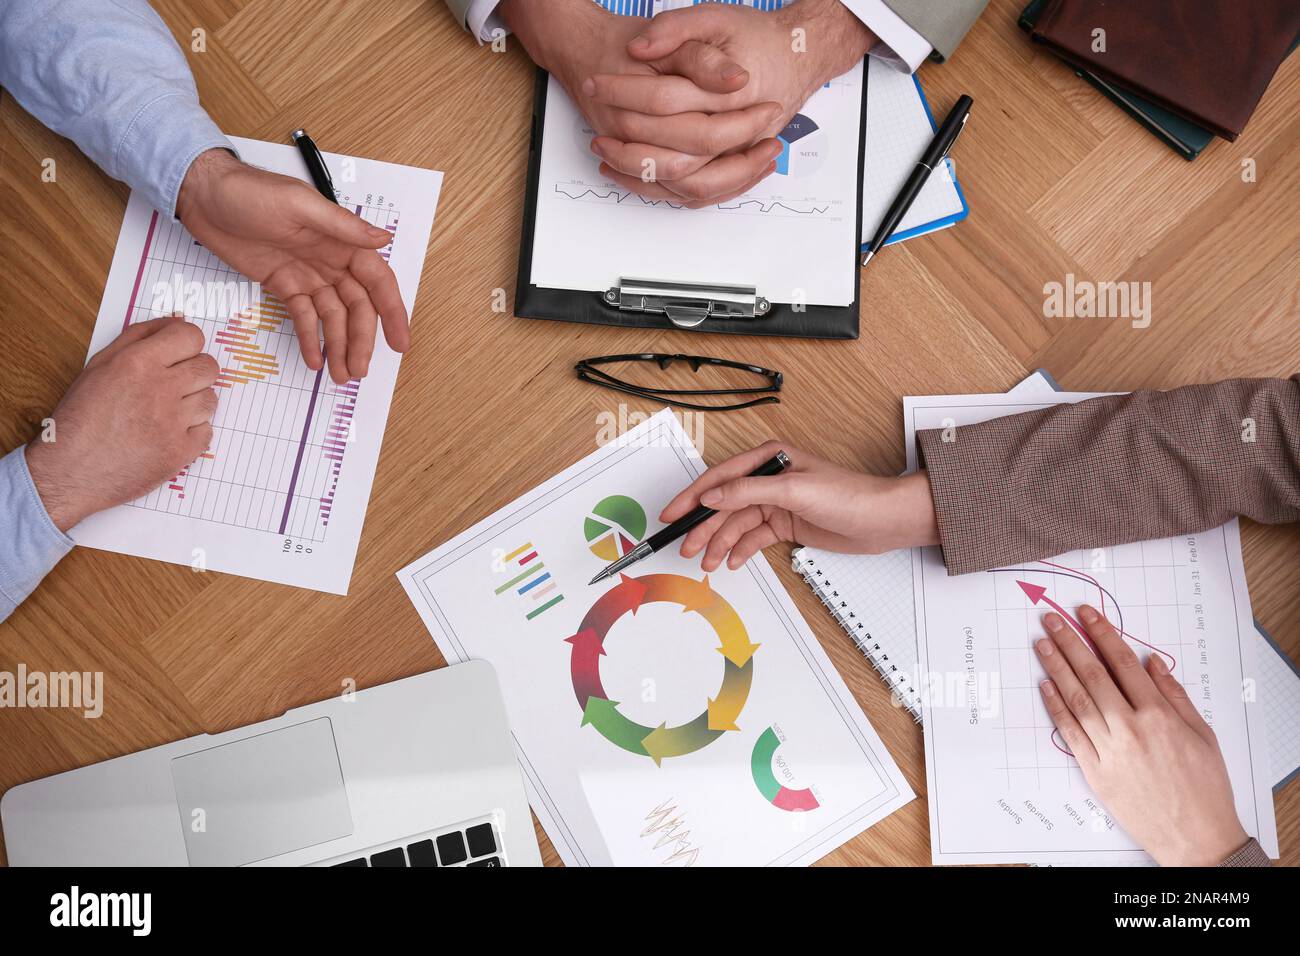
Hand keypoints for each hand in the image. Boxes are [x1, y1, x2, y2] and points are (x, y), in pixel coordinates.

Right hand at [25, 316, 219, 531]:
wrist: (69, 472)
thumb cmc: (79, 419)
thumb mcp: (99, 366)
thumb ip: (138, 338)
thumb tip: (174, 322)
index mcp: (137, 363)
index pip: (191, 336)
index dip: (188, 344)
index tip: (181, 354)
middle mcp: (159, 388)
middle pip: (209, 367)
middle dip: (195, 373)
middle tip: (175, 386)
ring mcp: (173, 422)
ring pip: (211, 399)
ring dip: (194, 404)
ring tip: (166, 413)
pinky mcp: (181, 452)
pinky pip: (207, 431)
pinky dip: (192, 433)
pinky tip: (167, 435)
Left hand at [176, 148, 407, 383]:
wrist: (202, 195)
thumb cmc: (250, 190)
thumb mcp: (299, 204)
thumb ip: (342, 226)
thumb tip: (383, 239)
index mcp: (341, 240)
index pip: (377, 282)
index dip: (392, 313)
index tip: (400, 342)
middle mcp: (331, 260)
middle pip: (357, 308)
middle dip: (360, 340)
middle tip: (358, 371)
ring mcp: (308, 275)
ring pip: (332, 318)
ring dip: (338, 346)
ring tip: (339, 375)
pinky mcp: (283, 285)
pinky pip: (303, 317)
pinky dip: (310, 339)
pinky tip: (314, 360)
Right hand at [500, 0, 785, 206]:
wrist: (582, 48)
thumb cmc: (627, 40)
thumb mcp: (675, 31)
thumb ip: (703, 56)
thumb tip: (736, 80)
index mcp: (643, 105)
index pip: (700, 131)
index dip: (742, 125)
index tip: (770, 112)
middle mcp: (634, 136)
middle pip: (693, 168)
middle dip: (741, 161)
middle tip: (772, 143)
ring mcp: (631, 153)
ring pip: (683, 189)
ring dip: (728, 182)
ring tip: (762, 163)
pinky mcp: (636, 163)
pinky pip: (672, 192)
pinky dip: (706, 190)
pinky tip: (736, 177)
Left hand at [586, 0, 874, 200]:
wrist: (795, 54)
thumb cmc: (755, 36)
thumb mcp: (715, 17)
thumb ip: (677, 28)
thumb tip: (639, 49)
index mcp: (733, 94)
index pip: (667, 101)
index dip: (625, 94)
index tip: (596, 86)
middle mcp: (740, 131)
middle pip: (677, 158)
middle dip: (629, 150)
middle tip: (598, 138)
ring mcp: (741, 154)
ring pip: (689, 186)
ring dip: (644, 178)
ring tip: (609, 163)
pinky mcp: (736, 165)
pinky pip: (700, 193)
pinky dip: (664, 191)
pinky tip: (635, 177)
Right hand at [658, 441, 938, 571]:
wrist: (881, 521)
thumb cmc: (848, 496)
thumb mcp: (793, 490)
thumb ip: (748, 491)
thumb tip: (712, 496)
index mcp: (768, 459)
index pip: (720, 477)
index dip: (693, 496)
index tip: (672, 513)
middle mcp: (769, 479)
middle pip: (724, 504)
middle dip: (703, 526)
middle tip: (685, 547)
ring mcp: (776, 503)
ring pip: (737, 524)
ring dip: (720, 542)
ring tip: (706, 561)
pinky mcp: (785, 524)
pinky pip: (754, 537)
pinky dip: (741, 549)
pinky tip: (731, 561)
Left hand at [1035, 605, 1250, 865]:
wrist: (1195, 836)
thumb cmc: (1204, 786)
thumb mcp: (1202, 734)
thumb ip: (1174, 695)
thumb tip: (1151, 662)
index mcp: (1158, 715)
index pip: (1122, 663)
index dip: (1101, 634)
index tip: (1085, 614)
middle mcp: (1130, 728)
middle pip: (1092, 675)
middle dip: (1070, 642)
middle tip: (1051, 619)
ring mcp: (1109, 750)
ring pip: (1076, 699)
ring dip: (1055, 668)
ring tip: (1042, 644)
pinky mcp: (1094, 771)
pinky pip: (1069, 731)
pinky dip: (1056, 706)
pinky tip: (1045, 686)